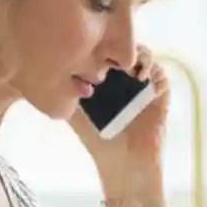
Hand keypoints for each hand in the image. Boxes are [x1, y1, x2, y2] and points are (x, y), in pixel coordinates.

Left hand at [67, 45, 169, 182]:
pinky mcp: (159, 91)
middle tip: (108, 52)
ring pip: (143, 55)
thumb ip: (65, 93)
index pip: (103, 50)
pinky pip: (159, 72)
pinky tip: (139, 77)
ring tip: (124, 65)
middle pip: (124, 47)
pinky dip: (151, 68)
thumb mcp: (74, 113)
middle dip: (117, 44)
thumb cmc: (98, 140)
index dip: (98, 44)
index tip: (90, 49)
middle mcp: (124, 77)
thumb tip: (47, 70)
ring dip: (136, 54)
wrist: (124, 163)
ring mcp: (143, 83)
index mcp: (104, 79)